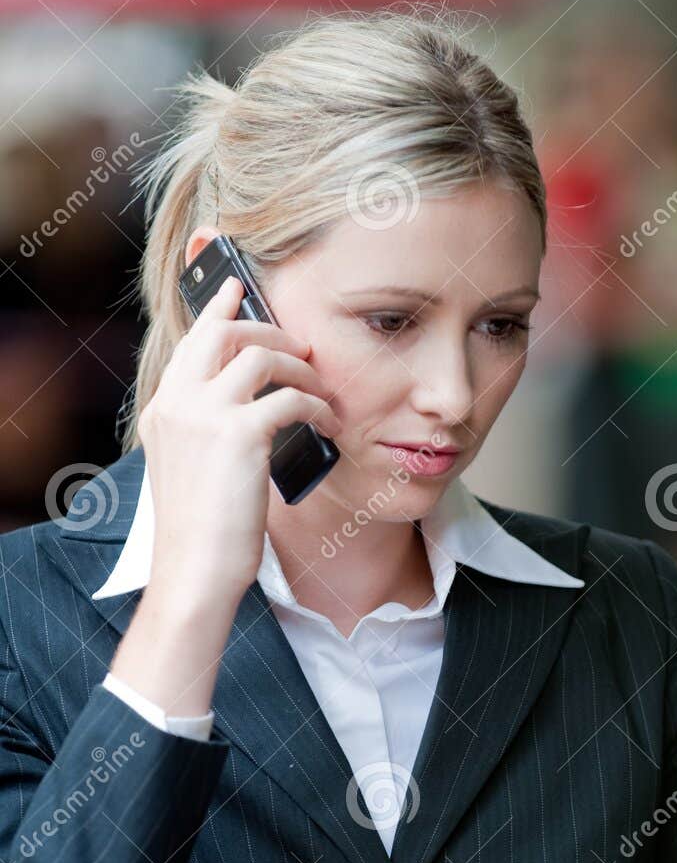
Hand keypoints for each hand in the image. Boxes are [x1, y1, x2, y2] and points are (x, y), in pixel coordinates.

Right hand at [139, 275, 339, 605]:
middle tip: (300, 346)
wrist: (194, 573)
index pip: (191, 343)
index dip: (217, 311)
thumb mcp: (194, 472)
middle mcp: (177, 404)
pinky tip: (328, 424)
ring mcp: (204, 414)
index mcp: (162, 411)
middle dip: (268, 330)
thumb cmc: (202, 535)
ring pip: (261, 356)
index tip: (238, 289)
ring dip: (300, 369)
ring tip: (319, 391)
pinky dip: (317, 406)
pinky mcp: (239, 433)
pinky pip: (291, 398)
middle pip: (224, 333)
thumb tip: (254, 410)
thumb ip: (207, 433)